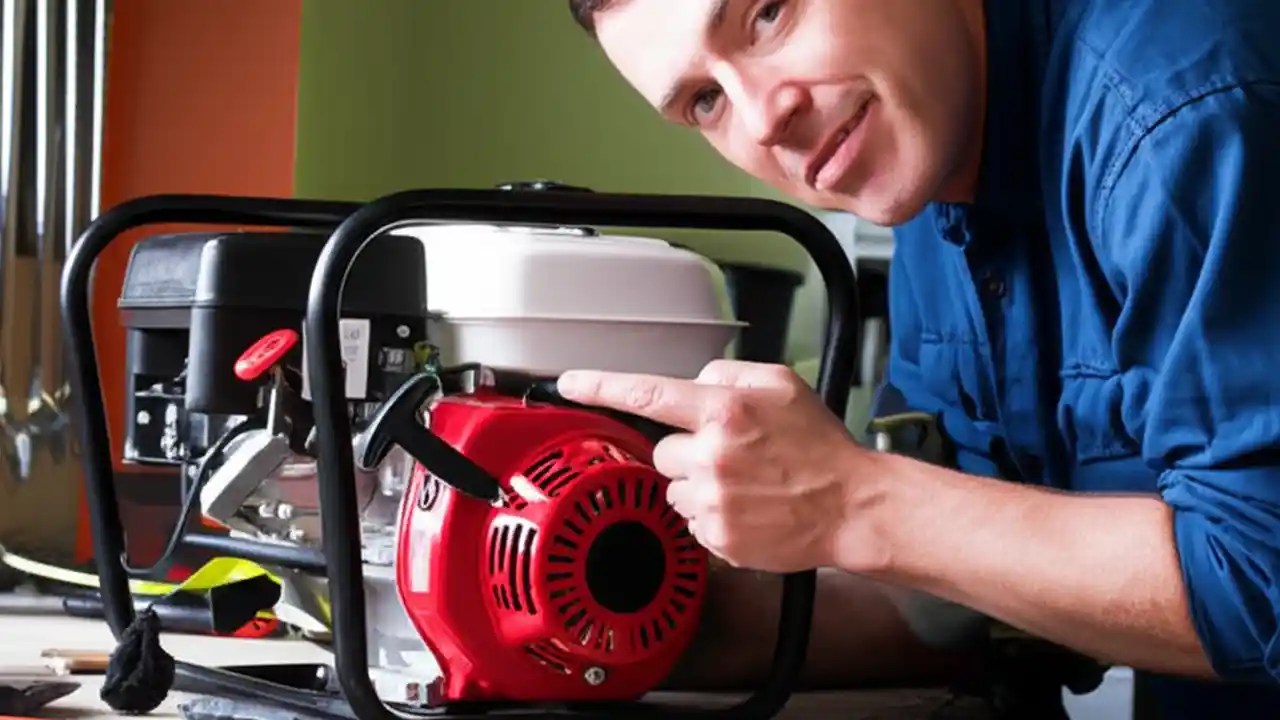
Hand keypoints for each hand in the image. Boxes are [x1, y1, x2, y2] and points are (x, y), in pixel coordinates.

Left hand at [557, 359, 870, 572]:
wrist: (851, 505)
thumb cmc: (820, 446)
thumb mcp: (782, 384)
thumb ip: (728, 372)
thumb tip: (693, 379)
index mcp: (724, 409)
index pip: (647, 392)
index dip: (601, 385)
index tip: (570, 383)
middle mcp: (711, 454)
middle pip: (661, 450)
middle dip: (687, 451)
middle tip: (731, 456)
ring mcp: (712, 499)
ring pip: (673, 488)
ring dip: (698, 485)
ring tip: (745, 484)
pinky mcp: (717, 535)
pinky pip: (691, 520)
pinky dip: (712, 515)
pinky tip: (747, 508)